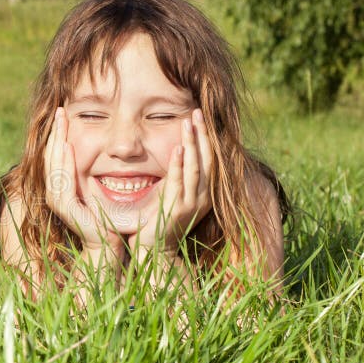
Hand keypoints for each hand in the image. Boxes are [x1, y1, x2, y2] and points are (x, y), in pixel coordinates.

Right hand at [44, 108, 123, 253]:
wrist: (108, 245)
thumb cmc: (107, 219)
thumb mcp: (99, 190)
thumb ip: (93, 174)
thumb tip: (102, 151)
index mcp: (62, 187)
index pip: (56, 155)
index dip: (58, 134)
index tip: (63, 114)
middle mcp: (55, 192)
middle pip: (51, 155)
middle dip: (56, 131)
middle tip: (60, 109)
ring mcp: (58, 200)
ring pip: (54, 164)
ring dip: (57, 140)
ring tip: (62, 121)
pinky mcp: (66, 207)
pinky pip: (62, 180)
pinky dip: (64, 162)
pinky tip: (67, 146)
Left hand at [129, 109, 212, 253]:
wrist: (153, 250)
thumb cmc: (159, 222)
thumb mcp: (172, 196)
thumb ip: (177, 178)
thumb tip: (176, 152)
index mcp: (204, 194)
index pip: (210, 160)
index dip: (206, 138)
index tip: (199, 117)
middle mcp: (203, 198)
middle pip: (207, 159)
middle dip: (202, 135)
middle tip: (197, 112)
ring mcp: (191, 204)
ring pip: (195, 168)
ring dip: (191, 143)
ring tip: (188, 123)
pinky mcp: (177, 209)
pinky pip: (179, 182)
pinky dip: (178, 164)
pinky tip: (177, 147)